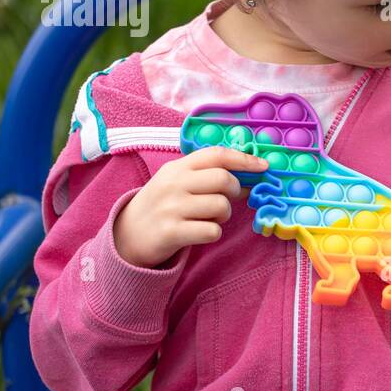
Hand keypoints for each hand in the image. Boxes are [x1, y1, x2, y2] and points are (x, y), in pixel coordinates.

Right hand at [113, 146, 267, 268]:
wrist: (127, 236)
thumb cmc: (162, 206)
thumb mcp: (178, 183)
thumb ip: (207, 176)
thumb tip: (248, 178)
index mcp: (176, 167)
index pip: (216, 154)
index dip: (244, 159)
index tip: (263, 166)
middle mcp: (173, 184)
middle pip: (223, 179)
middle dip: (234, 190)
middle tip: (227, 199)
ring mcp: (171, 208)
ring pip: (220, 206)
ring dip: (224, 215)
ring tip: (210, 217)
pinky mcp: (171, 232)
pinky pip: (212, 230)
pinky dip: (213, 233)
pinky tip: (200, 232)